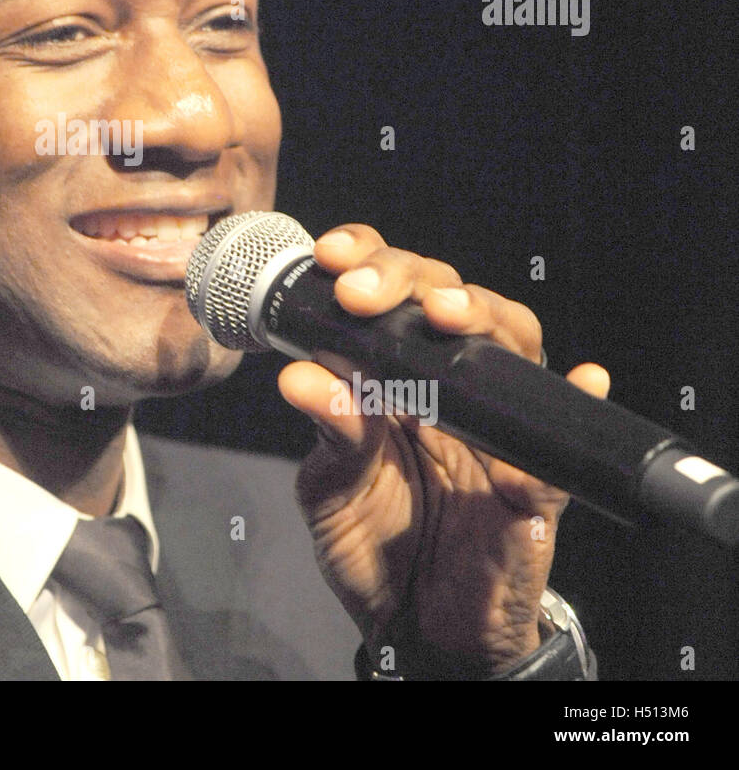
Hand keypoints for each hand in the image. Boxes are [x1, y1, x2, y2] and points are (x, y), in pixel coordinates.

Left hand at [277, 223, 610, 675]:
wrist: (416, 627)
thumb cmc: (373, 547)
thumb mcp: (332, 490)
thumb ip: (329, 434)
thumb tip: (302, 376)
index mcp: (393, 375)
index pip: (388, 293)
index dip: (367, 260)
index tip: (332, 257)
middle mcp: (447, 387)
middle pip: (450, 298)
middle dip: (408, 278)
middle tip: (365, 291)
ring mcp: (496, 428)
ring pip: (513, 345)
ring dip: (484, 318)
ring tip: (449, 314)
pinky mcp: (535, 483)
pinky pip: (562, 443)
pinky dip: (577, 401)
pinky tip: (582, 378)